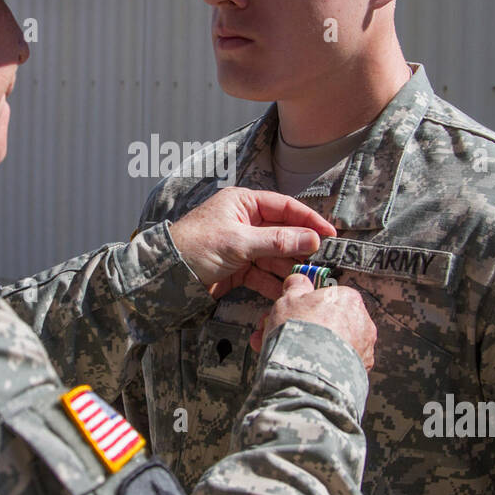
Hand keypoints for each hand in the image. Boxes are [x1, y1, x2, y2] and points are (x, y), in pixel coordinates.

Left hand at [168, 187, 334, 300]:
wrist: (165, 276)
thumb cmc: (195, 246)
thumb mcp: (239, 242)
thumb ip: (277, 241)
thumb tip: (312, 239)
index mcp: (243, 204)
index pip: (285, 207)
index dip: (309, 220)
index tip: (330, 234)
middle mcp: (245, 222)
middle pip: (282, 233)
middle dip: (301, 248)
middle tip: (324, 262)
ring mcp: (242, 246)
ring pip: (275, 256)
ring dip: (290, 268)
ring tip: (308, 279)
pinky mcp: (238, 268)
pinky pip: (262, 274)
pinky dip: (274, 283)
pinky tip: (286, 291)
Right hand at [250, 273, 375, 370]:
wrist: (309, 373)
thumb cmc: (300, 332)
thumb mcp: (288, 300)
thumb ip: (295, 287)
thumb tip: (297, 281)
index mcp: (348, 298)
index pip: (327, 298)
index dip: (304, 306)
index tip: (291, 314)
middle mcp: (362, 321)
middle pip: (330, 322)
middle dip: (305, 328)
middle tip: (282, 334)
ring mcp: (363, 348)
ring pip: (333, 344)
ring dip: (312, 347)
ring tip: (286, 353)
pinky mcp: (360, 370)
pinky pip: (338, 364)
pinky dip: (323, 365)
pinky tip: (303, 368)